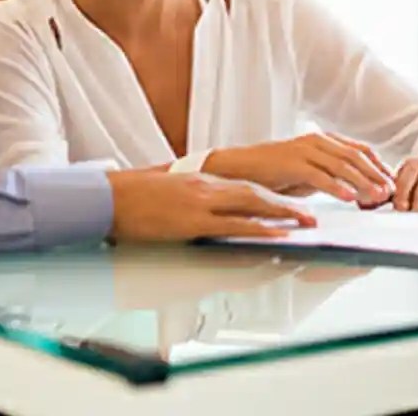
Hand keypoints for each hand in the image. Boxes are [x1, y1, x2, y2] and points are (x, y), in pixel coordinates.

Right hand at [106, 170, 316, 241]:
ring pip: (252, 205)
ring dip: (282, 215)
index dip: (272, 196)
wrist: (106, 197)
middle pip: (257, 193)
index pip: (246, 187)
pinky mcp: (191, 221)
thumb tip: (213, 217)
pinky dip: (258, 229)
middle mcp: (206, 188)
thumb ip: (195, 203)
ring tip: (305, 224)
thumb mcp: (170, 195)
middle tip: (310, 216)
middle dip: (286, 205)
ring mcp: (200, 203)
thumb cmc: (133, 200)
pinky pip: (233, 225)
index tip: (291, 205)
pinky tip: (276, 235)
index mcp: (201, 182)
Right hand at [202, 133, 394, 203]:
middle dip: (376, 174)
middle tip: (390, 191)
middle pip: (355, 156)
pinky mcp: (292, 163)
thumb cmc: (274, 172)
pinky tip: (349, 197)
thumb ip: (331, 177)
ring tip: (376, 196)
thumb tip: (357, 190)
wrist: (240, 167)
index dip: (379, 165)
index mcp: (324, 140)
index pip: (360, 149)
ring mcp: (304, 150)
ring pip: (341, 165)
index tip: (392, 181)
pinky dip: (337, 186)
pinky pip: (320, 175)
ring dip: (362, 181)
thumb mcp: (309, 173)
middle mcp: (317, 141)